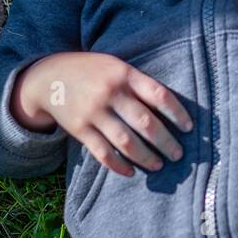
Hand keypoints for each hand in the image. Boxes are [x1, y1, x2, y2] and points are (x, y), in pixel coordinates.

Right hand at [12, 51, 193, 176]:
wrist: (48, 76)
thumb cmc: (92, 71)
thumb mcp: (116, 66)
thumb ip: (138, 83)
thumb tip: (170, 108)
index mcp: (124, 74)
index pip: (159, 95)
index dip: (177, 113)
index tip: (189, 128)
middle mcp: (110, 93)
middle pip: (146, 122)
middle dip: (166, 142)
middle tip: (178, 154)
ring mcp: (93, 112)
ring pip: (126, 142)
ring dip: (146, 157)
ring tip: (159, 165)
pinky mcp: (79, 129)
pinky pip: (103, 153)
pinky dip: (118, 165)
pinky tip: (131, 171)